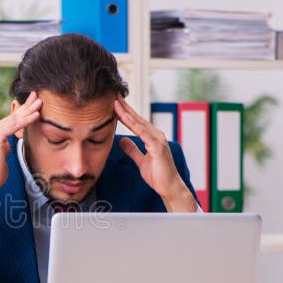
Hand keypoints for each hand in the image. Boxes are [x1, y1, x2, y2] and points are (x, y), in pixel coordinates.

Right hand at [0, 92, 40, 232]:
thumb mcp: (1, 156)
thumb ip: (3, 147)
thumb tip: (7, 144)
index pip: (9, 120)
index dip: (21, 111)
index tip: (31, 103)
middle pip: (12, 116)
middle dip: (26, 106)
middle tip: (36, 95)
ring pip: (14, 119)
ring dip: (29, 110)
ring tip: (40, 102)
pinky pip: (14, 127)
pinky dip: (26, 121)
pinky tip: (36, 115)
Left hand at [114, 96, 197, 212]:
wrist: (169, 187)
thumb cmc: (158, 175)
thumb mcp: (140, 160)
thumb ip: (132, 150)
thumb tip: (122, 140)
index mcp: (151, 137)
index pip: (135, 122)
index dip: (125, 112)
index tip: (113, 103)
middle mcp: (156, 135)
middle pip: (137, 118)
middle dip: (125, 107)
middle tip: (113, 95)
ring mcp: (158, 140)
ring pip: (139, 123)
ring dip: (127, 112)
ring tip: (116, 103)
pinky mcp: (158, 147)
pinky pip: (144, 134)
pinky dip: (134, 125)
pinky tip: (125, 118)